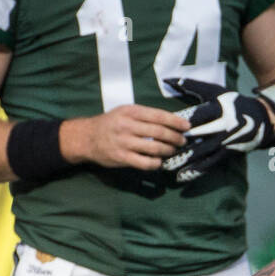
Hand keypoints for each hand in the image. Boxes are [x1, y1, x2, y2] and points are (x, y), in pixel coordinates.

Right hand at [60, 105, 189, 170]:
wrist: (87, 137)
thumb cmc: (111, 124)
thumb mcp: (125, 112)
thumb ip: (144, 116)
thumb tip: (170, 122)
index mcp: (131, 111)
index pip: (159, 116)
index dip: (176, 122)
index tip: (187, 126)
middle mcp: (128, 125)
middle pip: (159, 132)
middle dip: (175, 138)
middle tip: (183, 141)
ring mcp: (125, 142)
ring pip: (155, 148)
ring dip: (168, 151)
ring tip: (173, 151)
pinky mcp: (122, 157)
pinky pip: (145, 163)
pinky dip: (156, 163)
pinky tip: (159, 162)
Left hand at [161, 78, 272, 181]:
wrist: (261, 120)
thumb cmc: (233, 102)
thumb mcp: (214, 90)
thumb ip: (191, 85)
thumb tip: (168, 80)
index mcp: (217, 110)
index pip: (195, 116)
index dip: (179, 121)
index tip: (162, 124)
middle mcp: (220, 128)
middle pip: (195, 137)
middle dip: (176, 143)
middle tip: (157, 148)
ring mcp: (223, 143)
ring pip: (200, 154)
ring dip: (182, 161)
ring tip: (165, 166)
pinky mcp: (225, 154)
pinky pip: (208, 165)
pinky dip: (194, 171)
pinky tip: (181, 177)